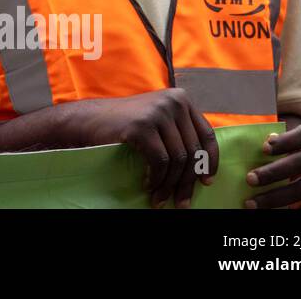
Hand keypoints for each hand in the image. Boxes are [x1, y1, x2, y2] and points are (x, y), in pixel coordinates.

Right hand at [67, 88, 218, 207]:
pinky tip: (149, 186)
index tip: (206, 181)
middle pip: (193, 151)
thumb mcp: (158, 118)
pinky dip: (157, 179)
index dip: (210, 161)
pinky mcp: (142, 126)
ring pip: (177, 159)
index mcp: (181, 98)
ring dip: (170, 185)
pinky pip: (160, 162)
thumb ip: (180, 130)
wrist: (90, 120)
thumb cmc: (125, 124)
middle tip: (182, 201)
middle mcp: (173, 102)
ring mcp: (157, 112)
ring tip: (161, 199)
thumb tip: (205, 165)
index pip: (206, 134)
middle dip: (187, 181)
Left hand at [246, 123, 300, 208]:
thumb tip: (249, 150)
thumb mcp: (291, 135)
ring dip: (277, 197)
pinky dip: (296, 212)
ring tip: (254, 202)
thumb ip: (277, 140)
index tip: (263, 149)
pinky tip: (275, 212)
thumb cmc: (297, 143)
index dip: (284, 141)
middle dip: (273, 172)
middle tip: (250, 179)